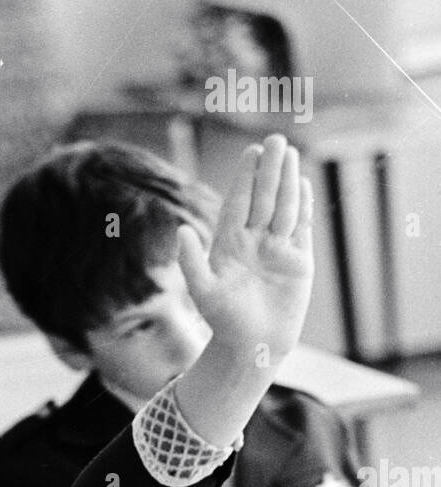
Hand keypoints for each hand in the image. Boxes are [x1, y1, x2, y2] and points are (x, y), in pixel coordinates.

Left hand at [177, 134, 313, 367]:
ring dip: (287, 181)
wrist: (253, 346)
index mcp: (229, 243)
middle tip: (274, 140)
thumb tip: (182, 231)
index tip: (251, 152)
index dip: (245, 178)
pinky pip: (301, 227)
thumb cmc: (224, 322)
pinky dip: (303, 206)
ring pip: (284, 207)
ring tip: (289, 153)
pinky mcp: (298, 261)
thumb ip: (192, 261)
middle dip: (269, 170)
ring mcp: (277, 249)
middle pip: (263, 198)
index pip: (239, 203)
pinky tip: (303, 184)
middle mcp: (253, 241)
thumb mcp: (203, 292)